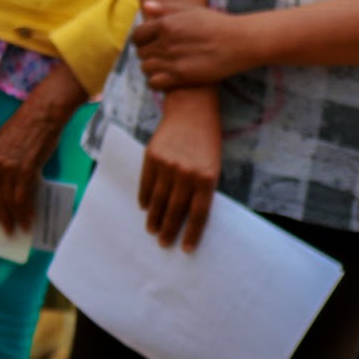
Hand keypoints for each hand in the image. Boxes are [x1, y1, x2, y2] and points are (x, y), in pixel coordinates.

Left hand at [0, 65, 87, 235]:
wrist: (44, 113)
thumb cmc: (25, 126)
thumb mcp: (1, 144)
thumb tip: (0, 186)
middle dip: (0, 217)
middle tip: (6, 230)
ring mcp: (7, 166)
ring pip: (8, 200)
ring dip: (14, 218)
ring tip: (18, 229)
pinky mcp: (25, 168)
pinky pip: (23, 195)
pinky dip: (26, 209)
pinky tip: (28, 219)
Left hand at [133, 0, 256, 89]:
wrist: (242, 42)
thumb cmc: (219, 24)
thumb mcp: (193, 10)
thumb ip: (167, 8)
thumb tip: (145, 5)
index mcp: (166, 24)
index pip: (138, 35)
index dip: (141, 40)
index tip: (150, 43)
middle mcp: (166, 42)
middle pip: (142, 53)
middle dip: (149, 54)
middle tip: (163, 55)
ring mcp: (172, 60)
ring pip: (146, 68)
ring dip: (153, 68)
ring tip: (166, 66)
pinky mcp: (181, 76)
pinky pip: (154, 82)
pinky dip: (157, 81)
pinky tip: (168, 77)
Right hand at [137, 89, 221, 251]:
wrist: (192, 109)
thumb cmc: (208, 140)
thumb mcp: (214, 163)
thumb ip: (203, 187)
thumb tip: (190, 215)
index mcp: (208, 177)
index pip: (199, 214)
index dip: (192, 233)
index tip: (187, 249)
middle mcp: (187, 173)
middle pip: (175, 211)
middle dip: (169, 230)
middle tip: (164, 244)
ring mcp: (167, 166)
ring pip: (157, 201)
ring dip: (154, 219)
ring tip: (153, 231)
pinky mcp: (151, 158)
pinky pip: (145, 185)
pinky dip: (145, 199)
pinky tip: (145, 209)